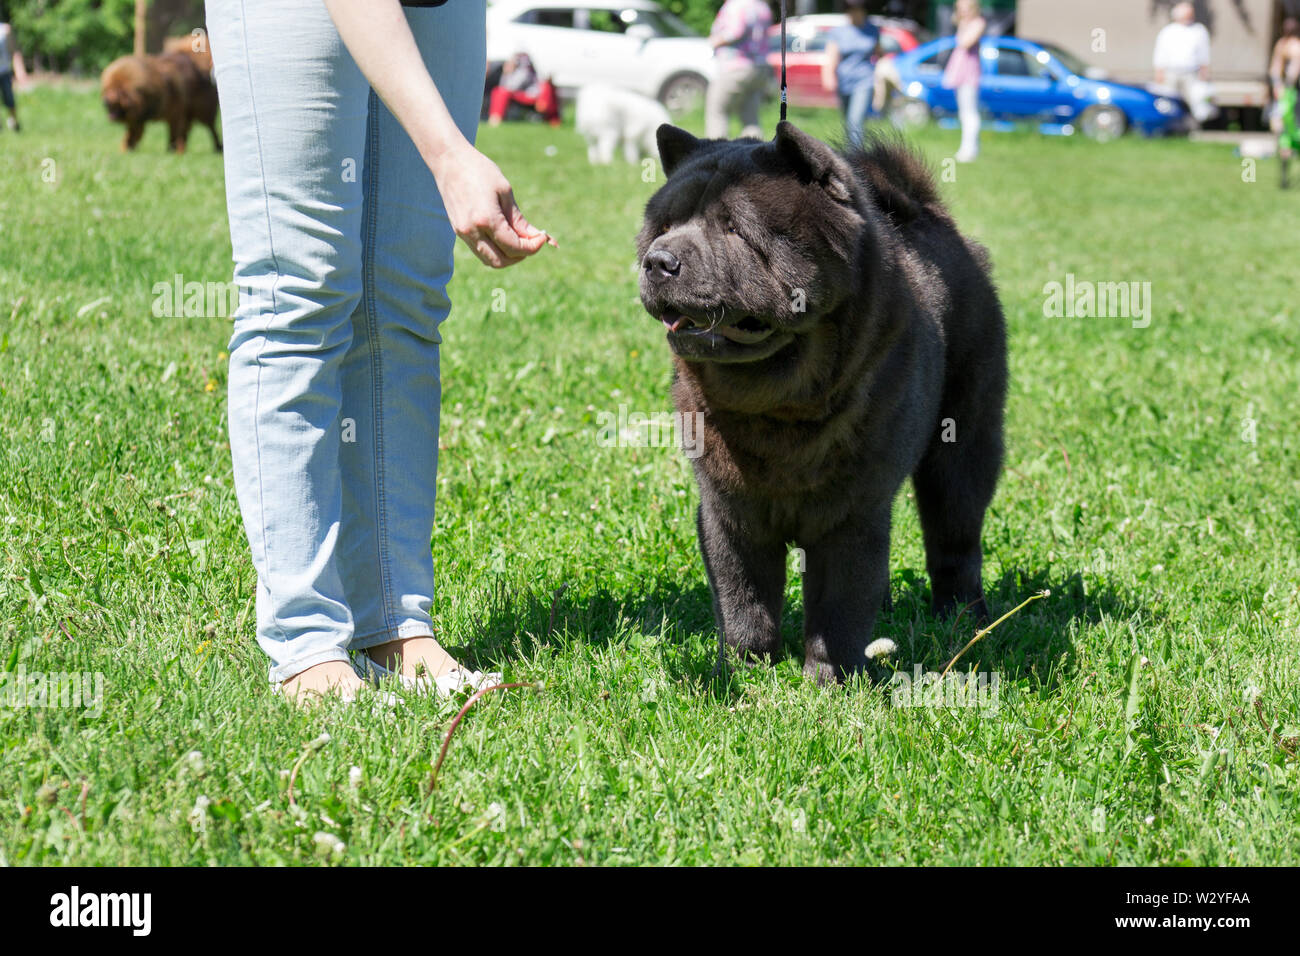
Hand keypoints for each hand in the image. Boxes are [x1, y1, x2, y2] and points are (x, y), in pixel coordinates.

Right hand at [428, 140, 556, 267]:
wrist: (448, 161)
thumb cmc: (479, 170)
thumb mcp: (505, 191)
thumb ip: (518, 219)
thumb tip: (534, 237)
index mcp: (486, 219)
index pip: (513, 247)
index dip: (532, 247)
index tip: (543, 238)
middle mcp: (471, 231)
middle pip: (500, 261)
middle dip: (520, 256)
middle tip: (532, 242)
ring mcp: (463, 233)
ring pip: (489, 260)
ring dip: (507, 256)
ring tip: (519, 241)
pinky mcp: (459, 231)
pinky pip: (480, 251)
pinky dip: (495, 250)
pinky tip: (504, 237)